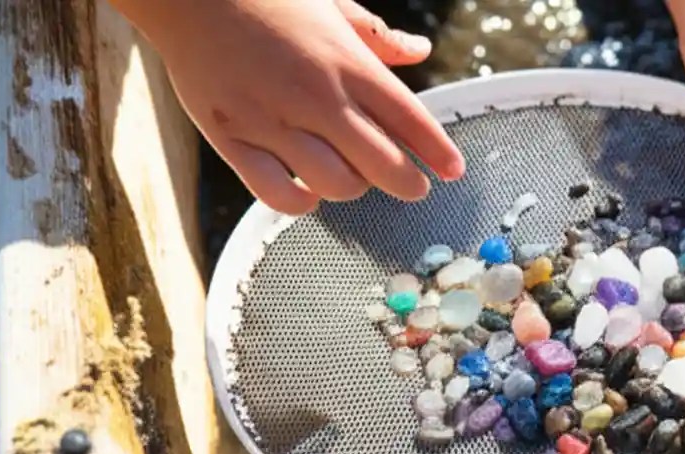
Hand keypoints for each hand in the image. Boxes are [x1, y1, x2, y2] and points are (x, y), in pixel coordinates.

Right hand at [113, 0, 464, 213]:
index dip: (438, 152)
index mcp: (347, 62)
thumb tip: (421, 51)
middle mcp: (315, 96)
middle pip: (384, 165)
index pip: (411, 120)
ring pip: (337, 187)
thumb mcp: (330, 4)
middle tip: (413, 186)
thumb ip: (377, 37)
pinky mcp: (231, 140)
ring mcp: (272, 121)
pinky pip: (280, 197)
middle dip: (408, 183)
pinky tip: (306, 188)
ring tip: (351, 176)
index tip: (453, 170)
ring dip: (353, 188)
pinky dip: (302, 202)